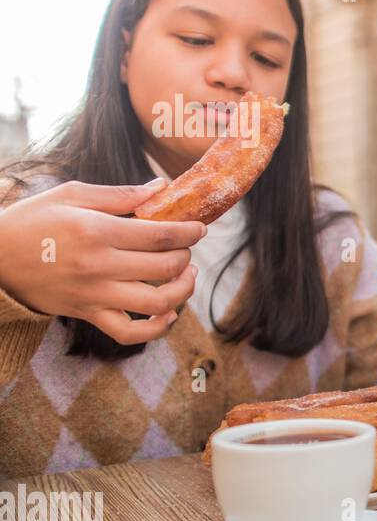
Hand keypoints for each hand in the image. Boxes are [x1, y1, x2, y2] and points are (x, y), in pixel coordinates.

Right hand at [0, 177, 205, 343]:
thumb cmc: (32, 221)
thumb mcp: (70, 195)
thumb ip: (119, 194)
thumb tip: (160, 188)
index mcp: (96, 230)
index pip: (162, 235)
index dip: (190, 232)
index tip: (199, 229)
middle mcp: (99, 265)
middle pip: (166, 267)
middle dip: (186, 256)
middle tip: (186, 248)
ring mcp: (94, 294)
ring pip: (157, 302)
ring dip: (183, 290)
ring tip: (186, 276)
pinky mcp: (87, 314)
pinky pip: (130, 333)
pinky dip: (156, 328)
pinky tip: (167, 313)